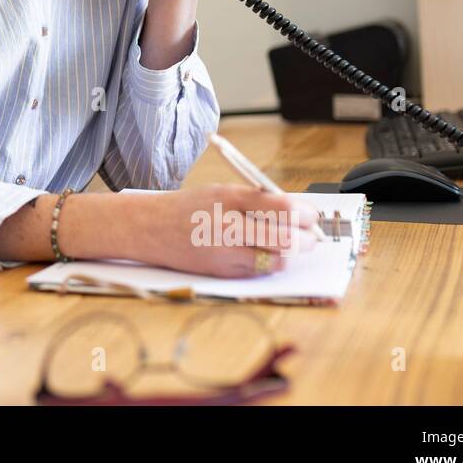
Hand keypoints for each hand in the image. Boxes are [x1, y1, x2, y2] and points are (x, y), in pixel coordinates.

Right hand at [127, 185, 319, 277]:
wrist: (150, 228)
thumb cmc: (189, 207)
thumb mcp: (221, 191)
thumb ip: (256, 200)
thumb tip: (297, 212)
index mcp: (230, 197)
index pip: (283, 207)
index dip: (306, 215)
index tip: (313, 216)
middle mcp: (229, 225)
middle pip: (285, 238)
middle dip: (306, 239)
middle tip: (311, 237)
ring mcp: (225, 251)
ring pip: (276, 259)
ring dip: (290, 254)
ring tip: (292, 247)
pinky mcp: (222, 271)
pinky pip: (258, 271)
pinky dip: (269, 263)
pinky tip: (266, 255)